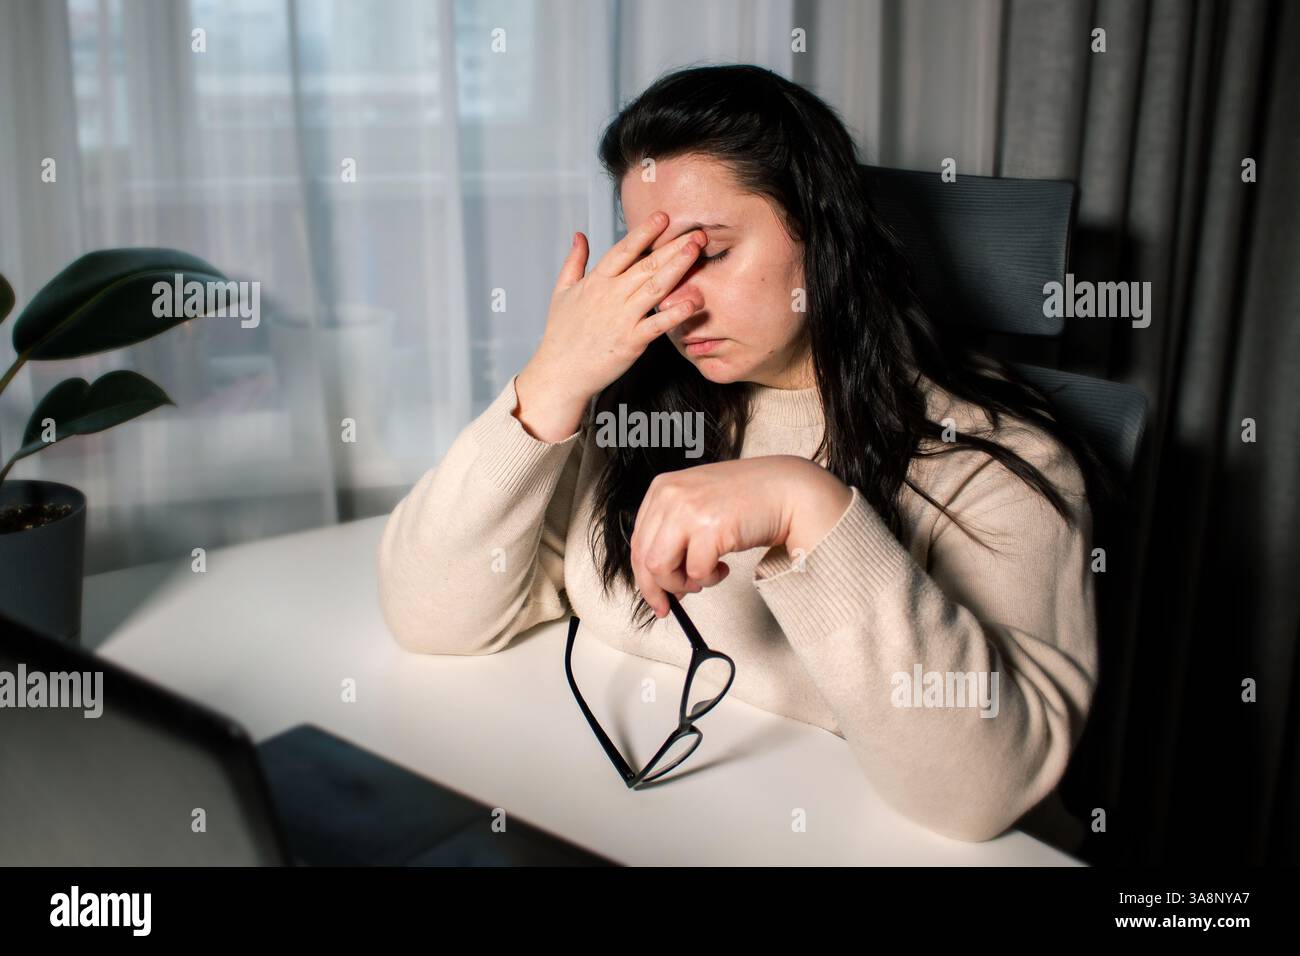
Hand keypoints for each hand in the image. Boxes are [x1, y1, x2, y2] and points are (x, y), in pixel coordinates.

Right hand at [520, 212, 707, 408]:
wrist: (560, 373)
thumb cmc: (561, 335)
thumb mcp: (561, 292)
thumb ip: (574, 261)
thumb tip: (579, 235)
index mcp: (596, 282)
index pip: (623, 250)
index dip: (644, 232)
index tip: (663, 217)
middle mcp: (610, 296)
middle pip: (646, 265)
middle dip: (672, 247)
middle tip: (696, 233)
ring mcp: (622, 318)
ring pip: (655, 287)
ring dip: (678, 268)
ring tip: (696, 252)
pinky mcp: (631, 341)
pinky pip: (657, 324)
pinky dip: (675, 313)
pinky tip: (693, 302)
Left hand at [630, 455, 853, 616]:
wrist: (786, 490)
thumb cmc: (748, 499)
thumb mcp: (699, 505)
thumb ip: (675, 533)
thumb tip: (660, 579)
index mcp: (662, 489)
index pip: (638, 541)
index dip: (644, 575)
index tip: (655, 595)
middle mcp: (670, 496)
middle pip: (644, 558)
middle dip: (658, 589)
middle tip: (670, 605)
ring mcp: (688, 511)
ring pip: (660, 568)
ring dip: (683, 584)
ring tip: (704, 578)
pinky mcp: (710, 528)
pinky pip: (695, 572)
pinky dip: (708, 579)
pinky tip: (723, 567)